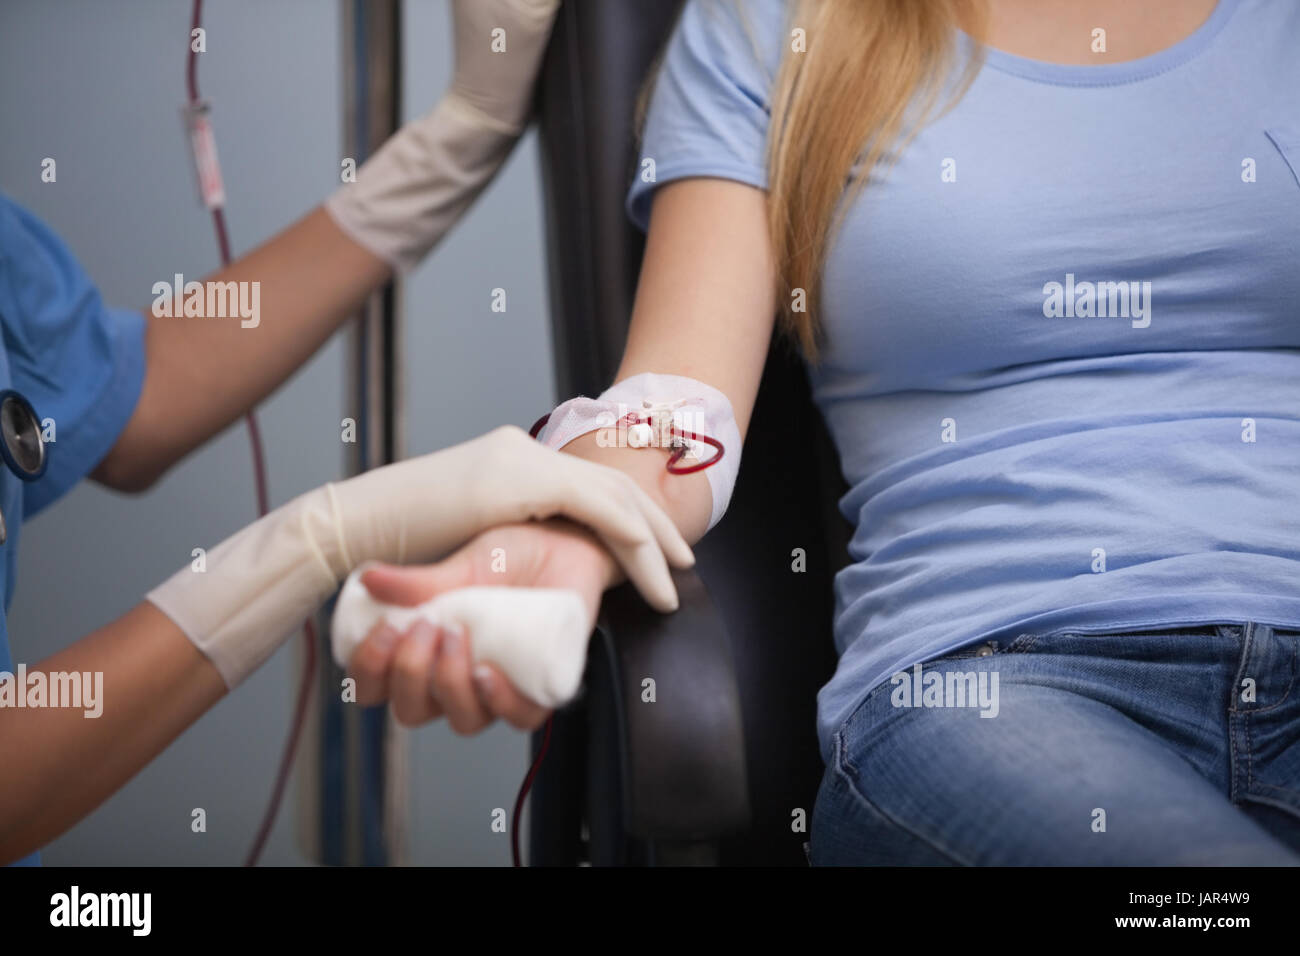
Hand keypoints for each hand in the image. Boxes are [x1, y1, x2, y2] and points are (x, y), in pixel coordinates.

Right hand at [348, 519, 615, 733]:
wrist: (566, 543)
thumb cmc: (512, 555)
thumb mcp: (463, 562)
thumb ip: (420, 582)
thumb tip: (370, 580)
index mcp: (425, 652)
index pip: (378, 687)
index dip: (369, 672)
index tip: (382, 631)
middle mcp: (456, 677)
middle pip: (413, 710)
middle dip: (409, 674)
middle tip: (425, 627)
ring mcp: (498, 687)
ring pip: (463, 720)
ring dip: (449, 684)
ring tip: (458, 636)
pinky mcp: (541, 686)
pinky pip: (519, 719)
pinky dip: (500, 701)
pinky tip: (490, 672)